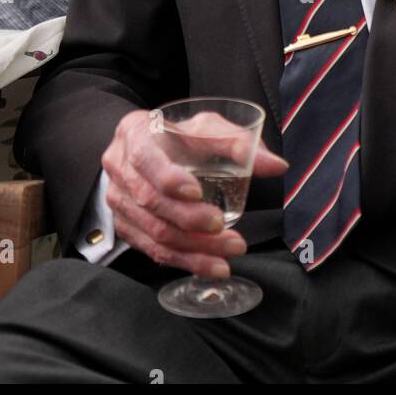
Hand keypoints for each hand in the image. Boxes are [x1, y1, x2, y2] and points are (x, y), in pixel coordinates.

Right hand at [102, 109, 288, 278]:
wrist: (144, 149)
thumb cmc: (178, 135)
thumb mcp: (205, 128)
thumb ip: (238, 143)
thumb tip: (277, 166)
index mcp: (135, 135)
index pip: (147, 160)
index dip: (170, 179)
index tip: (197, 192)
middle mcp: (120, 169)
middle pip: (151, 202)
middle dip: (191, 221)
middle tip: (225, 229)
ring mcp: (118, 201)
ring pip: (153, 232)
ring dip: (193, 249)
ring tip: (228, 255)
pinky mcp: (126, 227)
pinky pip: (152, 250)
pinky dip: (183, 262)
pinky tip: (211, 266)